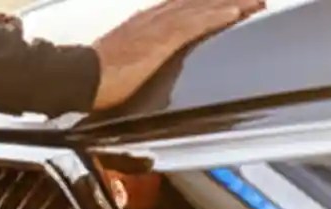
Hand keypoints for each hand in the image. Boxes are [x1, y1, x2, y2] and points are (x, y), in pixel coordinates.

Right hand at [91, 0, 265, 109]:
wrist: (74, 76)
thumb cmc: (89, 78)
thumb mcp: (116, 64)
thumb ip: (134, 62)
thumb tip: (137, 71)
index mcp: (142, 24)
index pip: (182, 7)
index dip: (208, 4)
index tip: (229, 3)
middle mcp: (152, 19)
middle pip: (198, 2)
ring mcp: (157, 27)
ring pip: (202, 7)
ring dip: (232, 2)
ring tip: (257, 1)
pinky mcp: (160, 40)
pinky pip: (194, 23)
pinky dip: (216, 16)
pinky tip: (235, 13)